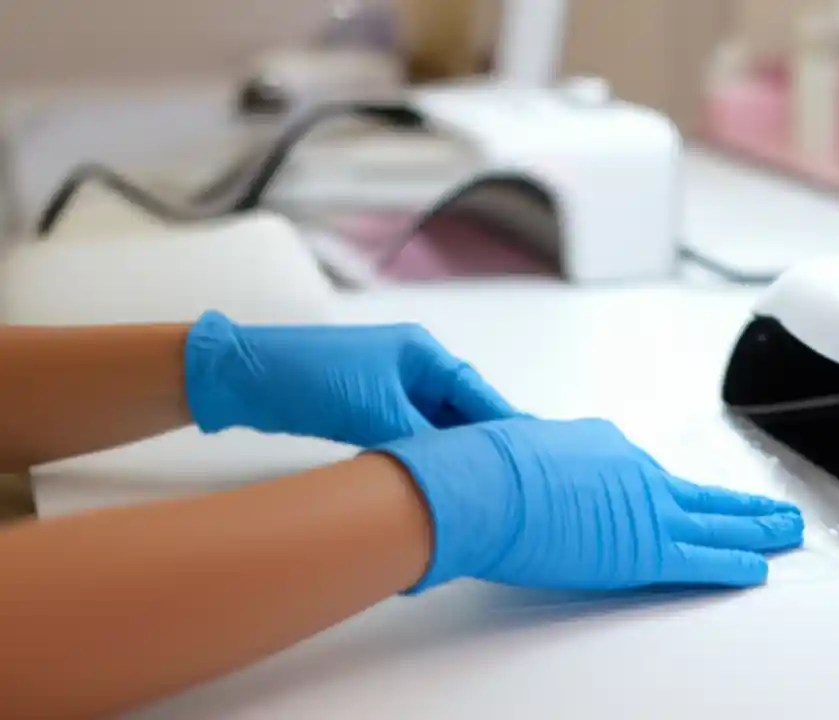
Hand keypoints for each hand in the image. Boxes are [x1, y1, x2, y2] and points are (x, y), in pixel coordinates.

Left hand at [185, 311, 516, 445]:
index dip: (504, 421)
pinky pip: (409, 435)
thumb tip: (456, 471)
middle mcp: (410, 366)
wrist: (243, 378)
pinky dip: (423, 454)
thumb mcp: (375, 412)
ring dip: (452, 451)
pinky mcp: (364, 409)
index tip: (535, 447)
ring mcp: (387, 387)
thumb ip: (422, 440)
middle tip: (514, 471)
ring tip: (483, 482)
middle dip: (483, 439)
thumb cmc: (311, 378)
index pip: (475, 392)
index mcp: (420, 353)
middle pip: (459, 408)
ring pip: (434, 426)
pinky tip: (437, 477)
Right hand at [378, 418, 804, 592]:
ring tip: (786, 532)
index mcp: (599, 446)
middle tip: (772, 510)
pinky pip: (702, 557)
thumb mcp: (511, 450)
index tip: (683, 498)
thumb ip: (529, 464)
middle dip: (738, 504)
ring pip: (714, 520)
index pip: (644, 475)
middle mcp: (632, 471)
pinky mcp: (647, 547)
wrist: (482, 481)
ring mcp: (645, 508)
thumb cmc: (481, 466)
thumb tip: (515, 471)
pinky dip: (732, 563)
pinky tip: (757, 569)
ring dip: (755, 529)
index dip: (667, 492)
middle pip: (696, 493)